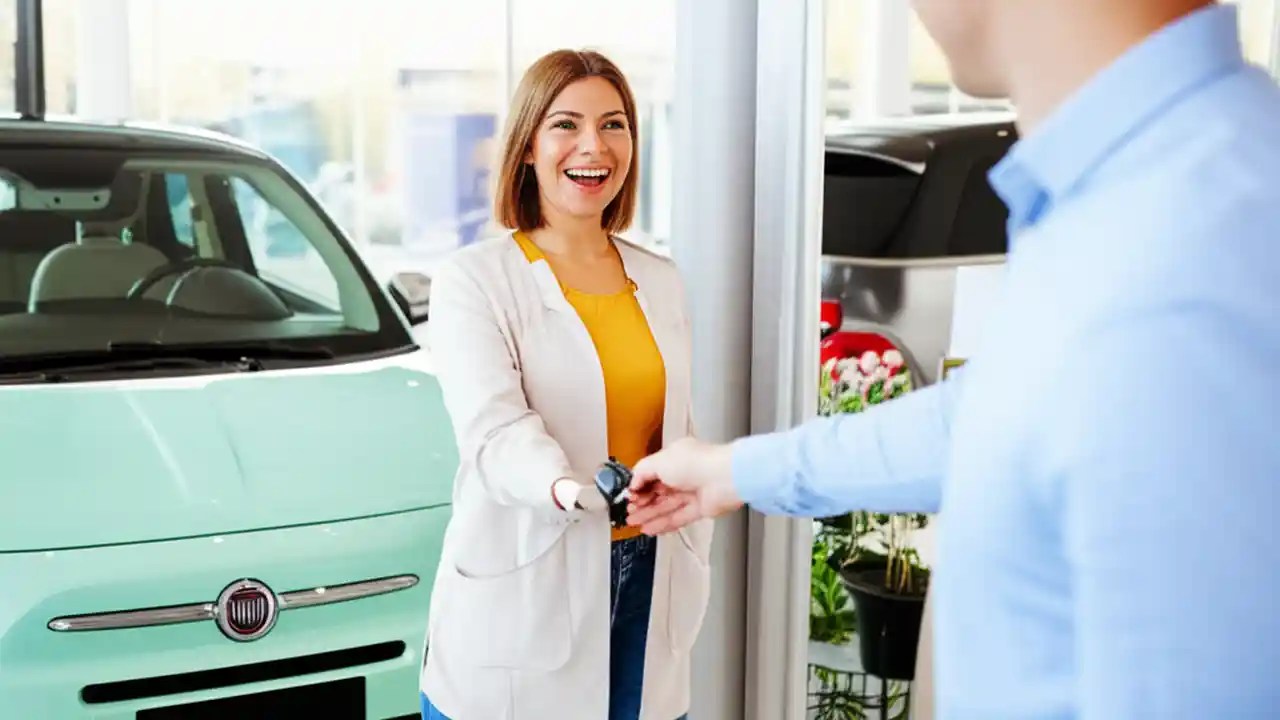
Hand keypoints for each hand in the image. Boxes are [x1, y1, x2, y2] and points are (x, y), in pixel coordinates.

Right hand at [626, 438, 742, 533]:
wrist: (725, 478)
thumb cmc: (699, 463)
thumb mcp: (660, 461)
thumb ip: (642, 471)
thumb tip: (633, 481)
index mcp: (675, 458)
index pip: (652, 473)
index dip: (639, 486)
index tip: (629, 496)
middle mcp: (685, 474)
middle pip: (658, 492)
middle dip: (642, 503)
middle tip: (629, 511)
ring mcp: (693, 492)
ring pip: (666, 506)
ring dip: (649, 515)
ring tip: (634, 523)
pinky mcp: (701, 508)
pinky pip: (678, 517)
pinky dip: (663, 524)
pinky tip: (650, 528)